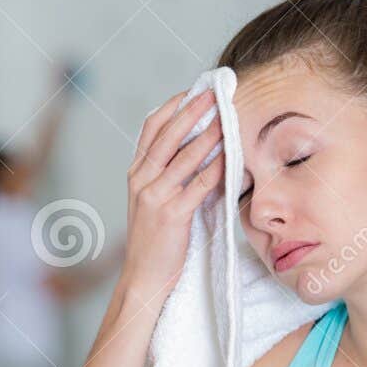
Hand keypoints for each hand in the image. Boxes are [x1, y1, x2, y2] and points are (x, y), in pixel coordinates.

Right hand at [120, 88, 225, 303]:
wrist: (145, 276)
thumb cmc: (156, 240)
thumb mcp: (155, 201)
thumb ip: (171, 175)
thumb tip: (205, 149)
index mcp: (136, 173)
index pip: (151, 128)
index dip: (172, 106)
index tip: (194, 90)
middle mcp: (141, 180)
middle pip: (167, 134)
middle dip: (193, 110)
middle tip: (215, 93)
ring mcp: (154, 197)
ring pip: (183, 156)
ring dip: (209, 134)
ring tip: (228, 118)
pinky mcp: (171, 215)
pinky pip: (198, 185)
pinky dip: (216, 168)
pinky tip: (231, 157)